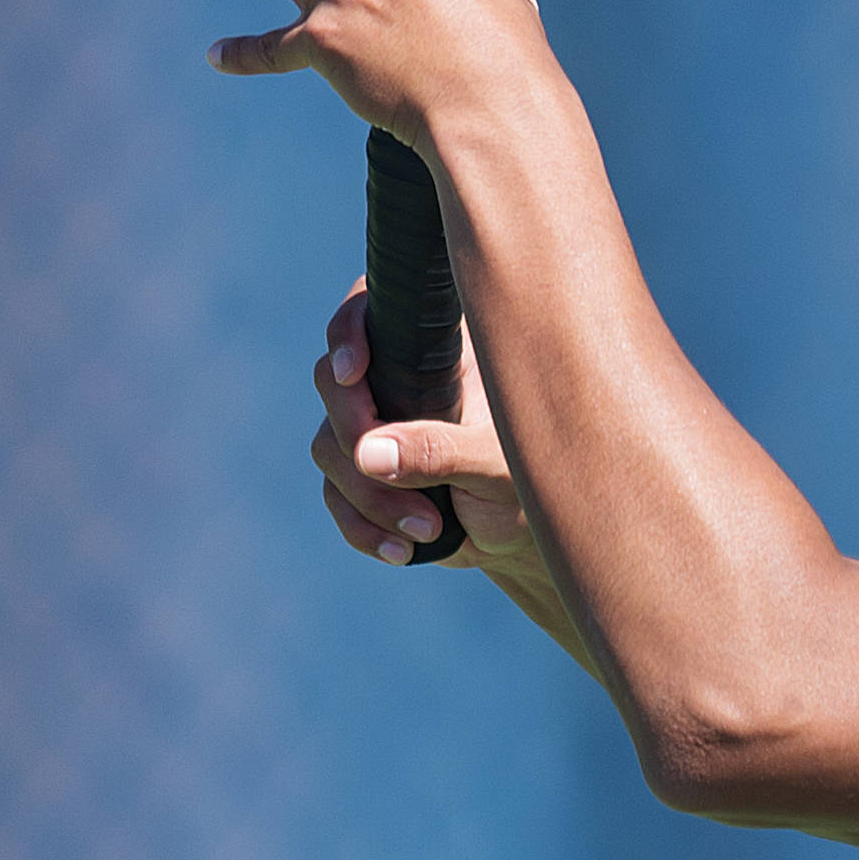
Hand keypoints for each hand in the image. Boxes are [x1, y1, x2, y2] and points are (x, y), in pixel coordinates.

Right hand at [306, 279, 534, 573]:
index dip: (350, 332)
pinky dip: (361, 526)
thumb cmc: (530, 479)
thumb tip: (366, 452)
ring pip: (328, 445)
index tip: (352, 373)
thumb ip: (443, 452)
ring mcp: (374, 424)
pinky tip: (401, 551)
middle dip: (355, 437)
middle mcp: (397, 377)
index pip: (373, 309)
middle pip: (333, 383)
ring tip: (427, 528)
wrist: (522, 534)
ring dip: (368, 496)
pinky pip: (333, 493)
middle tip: (394, 477)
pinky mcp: (362, 472)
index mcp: (438, 348)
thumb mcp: (500, 464)